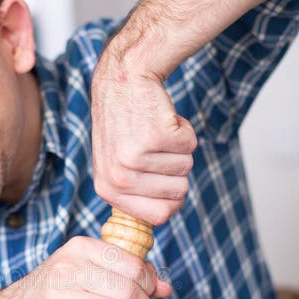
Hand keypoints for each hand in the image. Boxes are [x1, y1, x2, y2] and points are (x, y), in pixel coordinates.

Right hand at [10, 236, 170, 298]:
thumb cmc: (64, 288)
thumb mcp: (90, 270)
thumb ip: (127, 273)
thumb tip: (165, 287)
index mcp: (80, 248)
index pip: (131, 264)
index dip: (148, 283)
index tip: (148, 295)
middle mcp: (69, 269)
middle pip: (127, 291)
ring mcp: (61, 297)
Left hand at [91, 42, 196, 225]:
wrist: (124, 79)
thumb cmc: (125, 124)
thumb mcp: (117, 165)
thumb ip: (134, 195)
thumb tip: (160, 219)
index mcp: (107, 190)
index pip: (160, 217)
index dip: (172, 198)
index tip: (163, 177)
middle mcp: (118, 177)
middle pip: (178, 194)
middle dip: (176, 169)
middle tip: (154, 146)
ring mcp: (135, 157)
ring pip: (186, 168)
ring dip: (179, 148)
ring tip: (155, 131)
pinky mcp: (154, 136)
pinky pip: (190, 144)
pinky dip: (184, 130)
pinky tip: (161, 118)